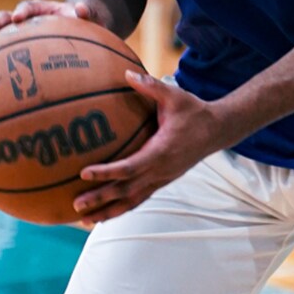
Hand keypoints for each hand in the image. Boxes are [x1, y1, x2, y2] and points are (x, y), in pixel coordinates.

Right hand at [0, 0, 108, 63]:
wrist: (79, 27)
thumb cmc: (85, 23)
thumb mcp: (90, 16)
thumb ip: (87, 12)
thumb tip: (82, 8)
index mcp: (43, 9)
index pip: (30, 6)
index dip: (24, 11)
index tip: (18, 17)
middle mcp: (26, 20)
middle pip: (5, 18)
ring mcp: (18, 35)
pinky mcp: (14, 50)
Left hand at [72, 73, 224, 225]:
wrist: (217, 130)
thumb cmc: (194, 112)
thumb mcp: (174, 96)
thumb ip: (150, 86)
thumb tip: (127, 73)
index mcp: (161, 152)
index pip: (129, 167)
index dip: (106, 172)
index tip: (84, 172)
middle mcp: (161, 171)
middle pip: (126, 191)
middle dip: (100, 199)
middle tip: (75, 204)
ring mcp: (162, 179)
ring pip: (132, 201)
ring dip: (109, 211)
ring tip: (84, 220)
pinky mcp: (163, 181)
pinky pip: (140, 199)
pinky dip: (122, 208)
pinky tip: (105, 213)